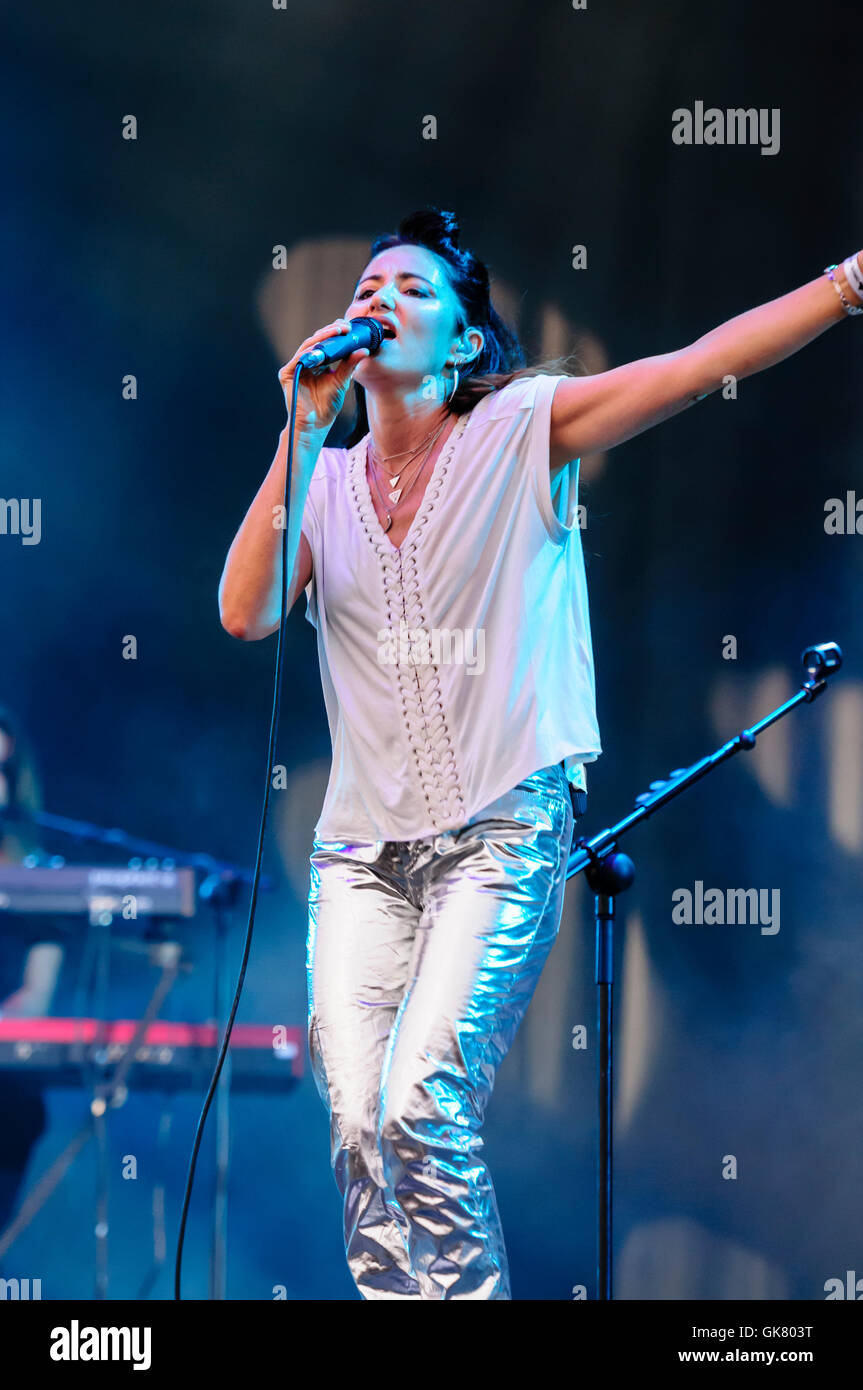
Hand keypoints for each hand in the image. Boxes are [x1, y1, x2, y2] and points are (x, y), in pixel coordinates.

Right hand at [278, 317, 369, 435]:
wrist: (315, 425)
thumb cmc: (327, 406)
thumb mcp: (341, 382)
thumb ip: (350, 365)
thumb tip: (364, 350)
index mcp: (317, 363)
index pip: (326, 343)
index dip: (336, 333)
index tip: (350, 327)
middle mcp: (305, 362)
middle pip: (316, 340)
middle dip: (330, 332)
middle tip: (345, 326)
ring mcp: (295, 367)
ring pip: (308, 346)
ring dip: (322, 337)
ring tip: (337, 332)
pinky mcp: (286, 374)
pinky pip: (298, 358)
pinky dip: (310, 352)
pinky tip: (321, 347)